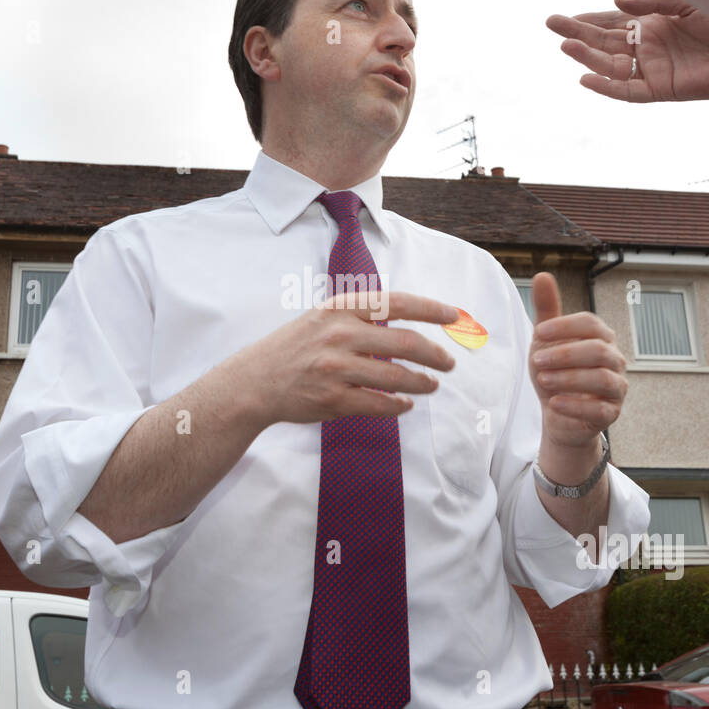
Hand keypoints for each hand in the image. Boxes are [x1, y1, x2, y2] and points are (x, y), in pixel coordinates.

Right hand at [232, 291, 458, 425]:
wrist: (255, 381)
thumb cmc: (294, 348)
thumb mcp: (323, 318)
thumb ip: (360, 316)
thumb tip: (407, 325)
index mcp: (340, 309)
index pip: (396, 303)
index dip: (430, 309)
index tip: (454, 315)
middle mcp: (339, 335)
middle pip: (405, 343)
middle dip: (435, 354)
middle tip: (449, 363)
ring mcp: (335, 368)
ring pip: (397, 378)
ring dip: (422, 383)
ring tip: (431, 385)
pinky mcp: (333, 399)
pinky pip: (379, 404)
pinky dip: (399, 406)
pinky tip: (405, 405)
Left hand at [528, 272, 626, 448]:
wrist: (558, 414)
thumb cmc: (554, 371)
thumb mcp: (545, 341)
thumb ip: (546, 310)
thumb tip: (542, 274)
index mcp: (600, 337)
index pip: (591, 323)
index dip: (565, 325)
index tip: (539, 332)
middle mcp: (614, 360)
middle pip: (597, 350)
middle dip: (564, 354)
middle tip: (536, 360)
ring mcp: (616, 387)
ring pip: (602, 378)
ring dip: (569, 378)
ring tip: (542, 380)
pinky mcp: (611, 413)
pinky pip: (600, 409)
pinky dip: (575, 405)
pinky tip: (553, 403)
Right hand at [547, 0, 708, 103]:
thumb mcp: (685, 1)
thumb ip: (651, 1)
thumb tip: (615, 2)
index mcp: (654, 24)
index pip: (612, 22)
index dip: (588, 20)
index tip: (564, 17)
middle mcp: (649, 47)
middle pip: (604, 42)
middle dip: (577, 34)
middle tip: (551, 24)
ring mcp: (653, 69)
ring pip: (610, 65)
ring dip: (586, 56)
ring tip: (565, 46)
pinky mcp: (661, 89)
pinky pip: (626, 90)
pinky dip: (606, 86)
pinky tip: (586, 77)